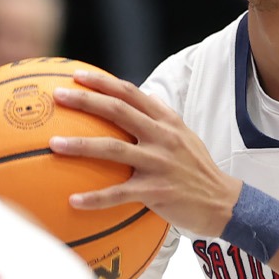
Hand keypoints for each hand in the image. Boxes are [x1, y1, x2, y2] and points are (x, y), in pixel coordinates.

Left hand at [48, 70, 239, 237]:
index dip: (103, 82)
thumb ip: (162, 117)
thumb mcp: (185, 136)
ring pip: (113, 150)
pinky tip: (73, 201)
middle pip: (118, 111)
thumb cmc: (198, 170)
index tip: (77, 75)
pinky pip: (119, 194)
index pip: (131, 93)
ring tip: (54, 145)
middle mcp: (162, 137)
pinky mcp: (157, 191)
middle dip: (85, 101)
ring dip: (81, 146)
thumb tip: (144, 97)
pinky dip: (95, 198)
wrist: (224, 203)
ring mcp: (159, 163)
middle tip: (57, 96)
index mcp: (166, 122)